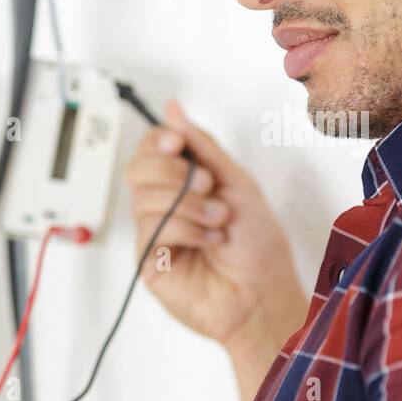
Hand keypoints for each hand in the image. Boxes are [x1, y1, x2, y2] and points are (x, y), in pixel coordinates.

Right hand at [125, 99, 307, 358]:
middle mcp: (166, 204)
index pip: (151, 148)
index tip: (179, 145)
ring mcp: (155, 233)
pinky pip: (152, 228)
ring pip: (143, 197)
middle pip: (137, 168)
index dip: (159, 141)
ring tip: (219, 222)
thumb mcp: (237, 182)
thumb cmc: (258, 244)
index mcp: (186, 182)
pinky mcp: (149, 260)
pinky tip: (209, 242)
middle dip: (174, 172)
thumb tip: (172, 108)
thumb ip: (202, 145)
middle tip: (208, 187)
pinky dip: (186, 229)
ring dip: (189, 205)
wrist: (264, 292)